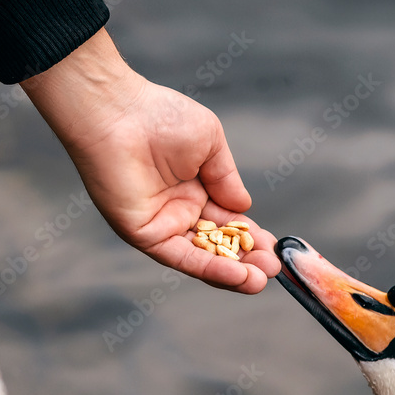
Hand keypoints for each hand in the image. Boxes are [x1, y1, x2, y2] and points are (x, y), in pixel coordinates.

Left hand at [21, 29, 279, 293]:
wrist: (119, 113)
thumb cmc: (161, 117)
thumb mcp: (211, 143)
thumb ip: (227, 179)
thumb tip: (245, 208)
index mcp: (195, 188)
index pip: (228, 222)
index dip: (251, 237)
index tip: (274, 248)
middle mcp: (178, 211)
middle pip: (218, 245)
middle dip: (247, 259)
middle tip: (273, 269)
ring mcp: (162, 224)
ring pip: (203, 258)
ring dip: (233, 273)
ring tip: (261, 281)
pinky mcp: (145, 234)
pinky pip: (182, 257)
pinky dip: (210, 268)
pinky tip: (237, 275)